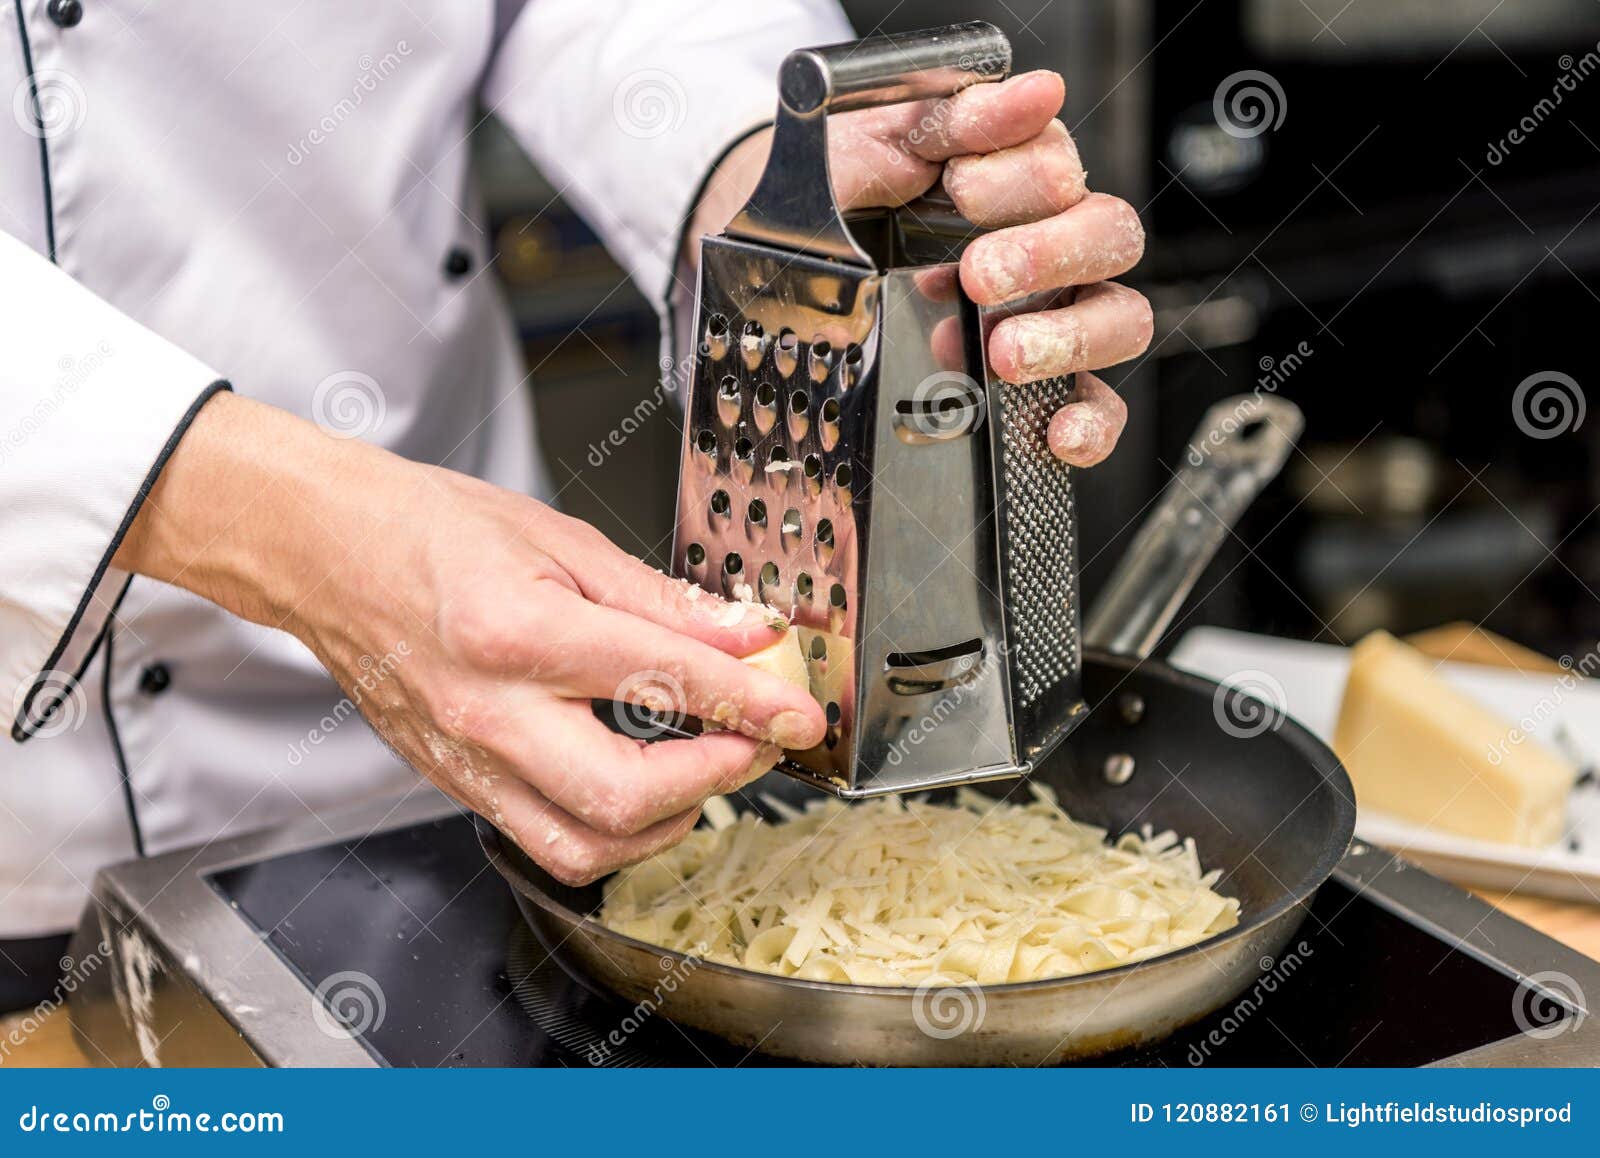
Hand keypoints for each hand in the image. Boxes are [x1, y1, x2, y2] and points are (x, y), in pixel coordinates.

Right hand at [115, 393, 825, 883]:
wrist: (325, 554)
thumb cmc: (431, 530)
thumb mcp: (562, 540)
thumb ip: (661, 601)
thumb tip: (744, 635)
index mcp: (518, 629)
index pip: (664, 680)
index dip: (750, 702)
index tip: (800, 713)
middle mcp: (488, 708)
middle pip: (623, 795)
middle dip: (716, 779)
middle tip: (755, 743)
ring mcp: (465, 758)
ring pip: (582, 845)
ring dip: (666, 824)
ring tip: (702, 772)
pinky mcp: (454, 783)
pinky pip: (543, 839)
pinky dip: (609, 829)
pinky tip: (638, 786)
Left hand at [693, 71, 1148, 466]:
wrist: (792, 252)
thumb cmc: (849, 190)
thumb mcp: (880, 140)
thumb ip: (954, 119)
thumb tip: (1040, 93)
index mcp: (1022, 176)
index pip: (1065, 169)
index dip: (1021, 179)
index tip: (961, 189)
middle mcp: (1052, 245)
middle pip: (1110, 237)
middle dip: (1050, 255)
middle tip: (979, 272)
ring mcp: (1054, 317)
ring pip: (1120, 319)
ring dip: (1070, 337)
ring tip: (1002, 353)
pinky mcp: (1044, 387)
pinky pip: (1098, 408)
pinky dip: (1090, 424)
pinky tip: (1056, 431)